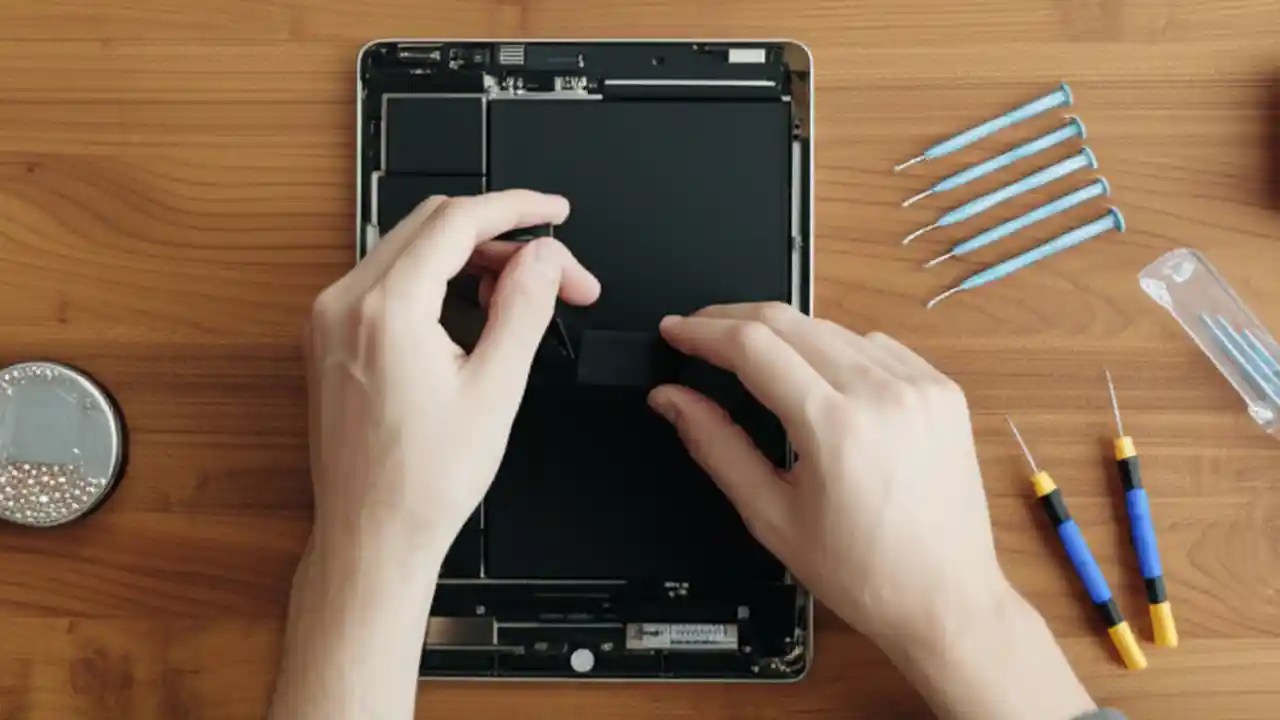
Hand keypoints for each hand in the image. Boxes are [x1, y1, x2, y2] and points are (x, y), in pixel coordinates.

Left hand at [306, 190, 599, 555]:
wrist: (372, 535)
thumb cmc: (423, 482)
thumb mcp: (496, 389)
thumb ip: (524, 307)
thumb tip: (544, 258)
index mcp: (386, 310)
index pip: (458, 221)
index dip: (517, 208)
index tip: (554, 212)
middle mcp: (345, 303)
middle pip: (433, 227)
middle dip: (503, 237)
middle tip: (558, 269)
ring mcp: (329, 318)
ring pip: (410, 249)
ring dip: (471, 257)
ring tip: (526, 293)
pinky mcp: (329, 337)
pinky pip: (387, 279)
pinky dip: (436, 279)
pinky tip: (476, 306)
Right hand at [649, 302, 998, 642]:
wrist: (946, 600)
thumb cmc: (861, 572)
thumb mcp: (771, 516)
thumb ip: (716, 446)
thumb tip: (671, 399)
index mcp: (835, 427)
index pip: (754, 347)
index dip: (703, 331)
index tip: (674, 331)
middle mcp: (882, 392)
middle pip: (789, 322)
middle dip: (734, 319)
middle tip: (699, 334)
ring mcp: (920, 385)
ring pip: (831, 327)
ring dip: (784, 333)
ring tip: (754, 358)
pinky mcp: (942, 390)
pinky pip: (875, 345)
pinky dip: (835, 348)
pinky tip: (818, 374)